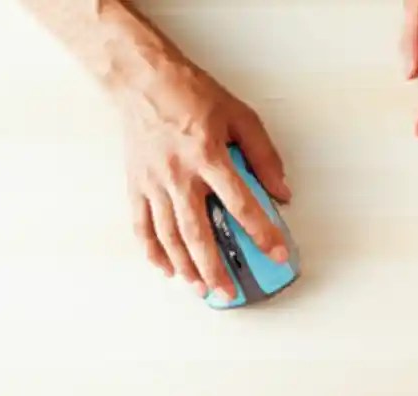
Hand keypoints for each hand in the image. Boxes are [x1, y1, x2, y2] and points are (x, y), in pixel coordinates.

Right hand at [120, 62, 289, 300]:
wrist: (142, 79)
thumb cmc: (192, 95)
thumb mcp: (240, 117)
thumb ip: (264, 157)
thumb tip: (282, 192)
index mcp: (208, 156)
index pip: (240, 204)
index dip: (261, 232)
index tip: (277, 254)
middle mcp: (178, 174)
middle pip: (197, 232)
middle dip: (214, 267)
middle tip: (230, 293)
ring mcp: (154, 182)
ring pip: (168, 234)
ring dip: (186, 266)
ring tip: (202, 289)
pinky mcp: (136, 184)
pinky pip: (142, 224)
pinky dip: (153, 250)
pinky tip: (166, 269)